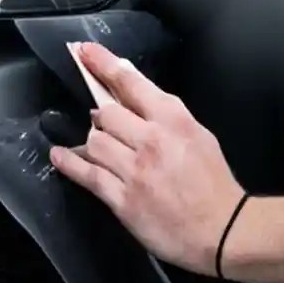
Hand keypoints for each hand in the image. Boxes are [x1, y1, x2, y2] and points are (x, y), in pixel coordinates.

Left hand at [49, 42, 246, 276]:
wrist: (223, 230)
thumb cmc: (213, 183)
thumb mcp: (198, 134)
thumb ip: (165, 114)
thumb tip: (132, 94)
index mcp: (174, 119)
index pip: (131, 82)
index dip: (103, 64)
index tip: (84, 52)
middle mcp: (152, 140)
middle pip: (105, 112)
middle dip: (102, 116)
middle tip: (106, 122)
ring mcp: (135, 170)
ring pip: (94, 141)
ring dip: (93, 141)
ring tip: (101, 147)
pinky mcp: (123, 199)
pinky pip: (87, 174)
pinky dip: (70, 163)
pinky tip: (60, 156)